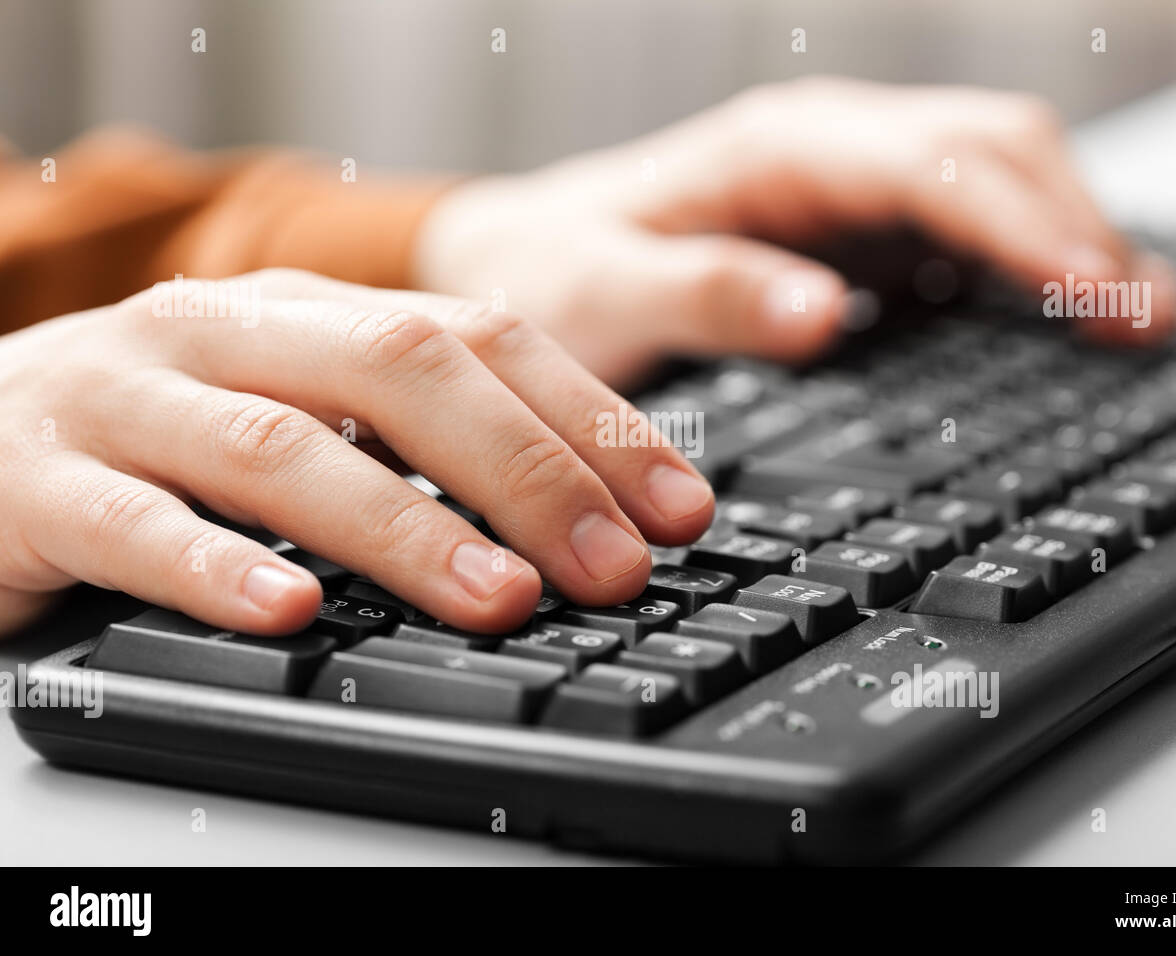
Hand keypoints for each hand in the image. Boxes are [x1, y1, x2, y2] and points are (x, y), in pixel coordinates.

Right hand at [0, 271, 713, 635]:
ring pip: (282, 450)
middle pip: (401, 372)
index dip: (593, 420)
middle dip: (527, 470)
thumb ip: (420, 441)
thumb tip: (581, 513)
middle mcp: (228, 335)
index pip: (483, 338)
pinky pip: (132, 526)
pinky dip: (217, 569)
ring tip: (498, 597)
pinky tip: (291, 614)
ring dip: (405, 527)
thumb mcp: (304, 408)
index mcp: (309, 314)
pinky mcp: (34, 482)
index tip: (677, 508)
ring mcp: (128, 400)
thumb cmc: (163, 434)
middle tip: (612, 565)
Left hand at [417, 77, 1175, 386]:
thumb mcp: (602, 290)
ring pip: (995, 183)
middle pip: (992, 156)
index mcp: (777, 151)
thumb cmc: (550, 274)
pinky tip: (1060, 316)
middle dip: (1077, 228)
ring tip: (1134, 321)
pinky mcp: (852, 233)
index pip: (935, 167)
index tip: (1091, 291)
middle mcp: (826, 152)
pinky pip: (966, 229)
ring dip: (1070, 240)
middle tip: (1143, 323)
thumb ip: (704, 296)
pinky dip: (1028, 264)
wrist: (519, 263)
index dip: (1025, 224)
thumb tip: (823, 314)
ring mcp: (846, 190)